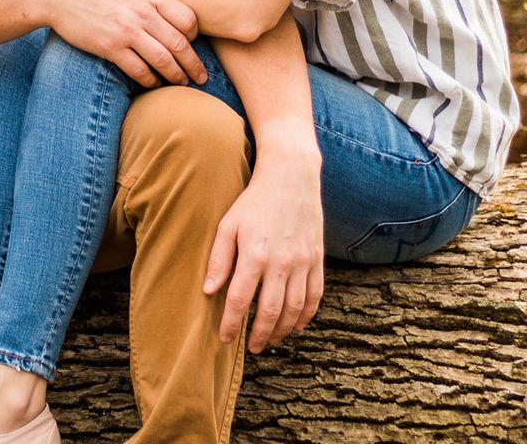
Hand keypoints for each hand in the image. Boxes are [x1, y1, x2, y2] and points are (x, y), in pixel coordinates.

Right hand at [37, 0, 206, 86]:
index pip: (187, 18)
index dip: (195, 35)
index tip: (193, 45)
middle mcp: (141, 13)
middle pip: (179, 43)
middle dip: (193, 64)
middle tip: (200, 77)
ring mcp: (125, 31)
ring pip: (162, 60)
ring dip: (176, 76)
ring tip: (182, 84)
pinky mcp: (109, 47)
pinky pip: (138, 70)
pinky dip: (150, 80)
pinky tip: (153, 83)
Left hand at [203, 148, 323, 352]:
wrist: (291, 178)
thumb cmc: (253, 202)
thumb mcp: (228, 224)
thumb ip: (219, 259)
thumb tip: (209, 291)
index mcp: (255, 254)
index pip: (240, 300)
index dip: (231, 324)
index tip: (225, 339)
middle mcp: (282, 262)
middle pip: (271, 311)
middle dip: (260, 335)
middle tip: (252, 348)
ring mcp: (304, 262)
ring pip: (295, 309)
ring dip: (283, 330)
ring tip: (271, 340)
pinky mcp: (318, 259)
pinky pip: (315, 296)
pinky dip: (307, 315)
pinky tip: (297, 325)